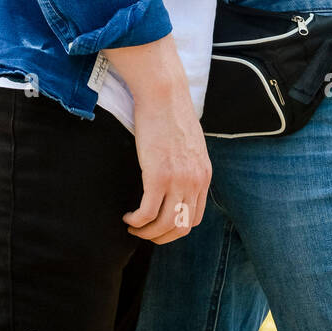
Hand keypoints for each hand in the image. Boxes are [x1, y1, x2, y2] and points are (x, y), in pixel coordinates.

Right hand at [108, 36, 210, 245]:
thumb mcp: (190, 143)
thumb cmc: (171, 113)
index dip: (176, 229)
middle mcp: (195, 182)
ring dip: (146, 233)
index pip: (195, 218)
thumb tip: (177, 174)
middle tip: (144, 234)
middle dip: (161, 237)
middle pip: (181, 227)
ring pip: (164, 225)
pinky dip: (136, 221)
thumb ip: (188, 163)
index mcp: (204, 175)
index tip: (159, 226)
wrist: (164, 94)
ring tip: (132, 227)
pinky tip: (127, 217)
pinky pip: (146, 213)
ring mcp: (178, 181)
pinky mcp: (158, 176)